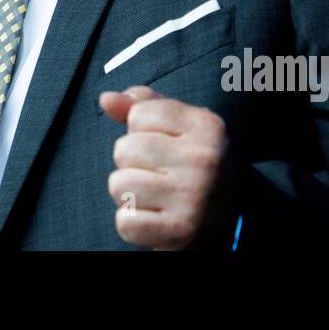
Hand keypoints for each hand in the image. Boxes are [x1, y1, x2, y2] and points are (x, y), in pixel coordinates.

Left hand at [100, 85, 234, 249]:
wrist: (222, 222)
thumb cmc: (189, 166)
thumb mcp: (176, 126)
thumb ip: (142, 104)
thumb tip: (106, 99)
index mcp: (205, 125)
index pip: (138, 114)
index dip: (140, 132)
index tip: (165, 148)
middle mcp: (204, 158)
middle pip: (124, 149)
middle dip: (130, 164)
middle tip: (158, 176)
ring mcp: (193, 195)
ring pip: (119, 185)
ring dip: (128, 195)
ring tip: (154, 197)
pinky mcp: (181, 230)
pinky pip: (125, 222)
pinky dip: (132, 224)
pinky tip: (154, 219)